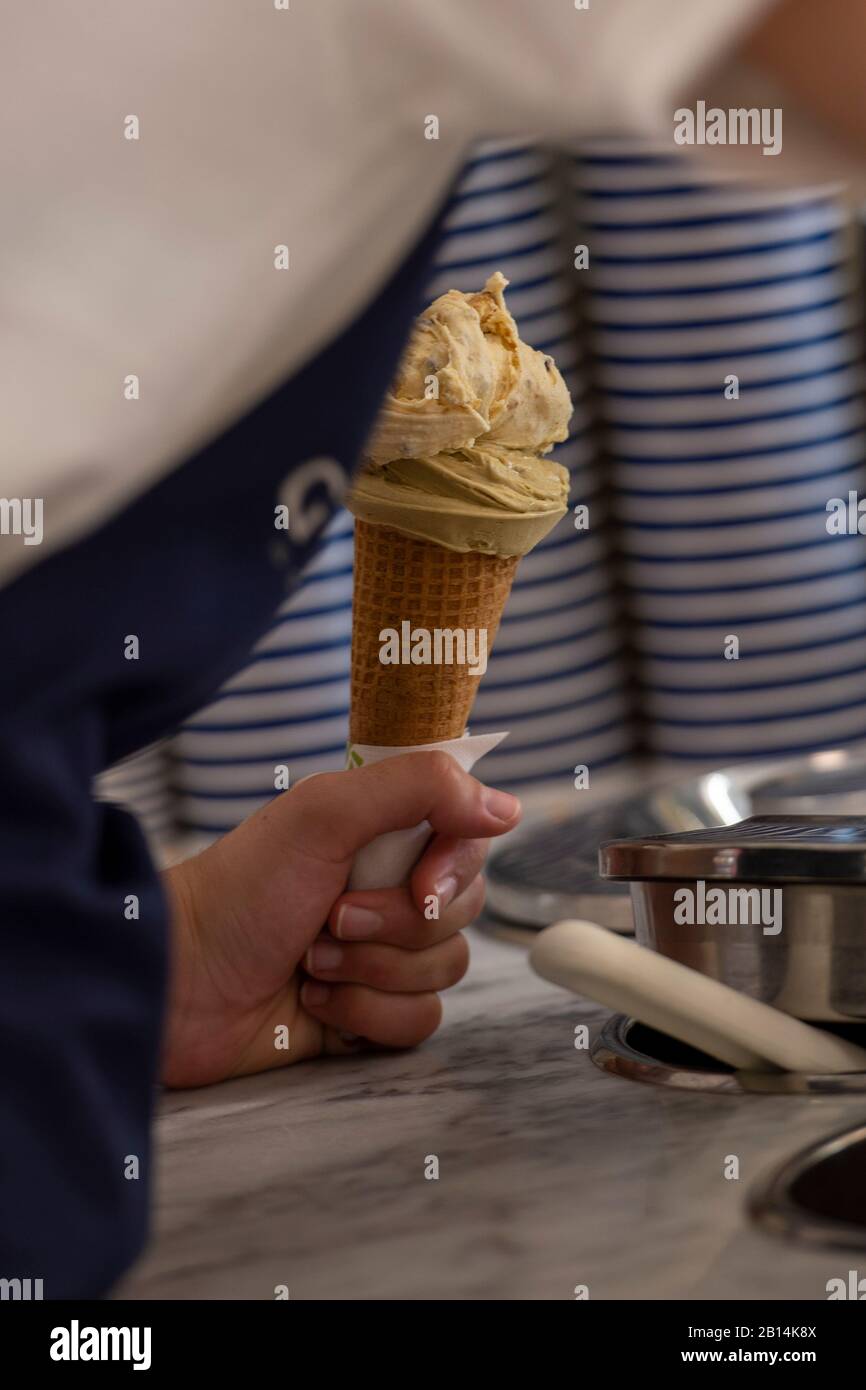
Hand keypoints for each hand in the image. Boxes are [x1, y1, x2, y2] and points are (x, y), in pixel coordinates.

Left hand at [161, 752, 520, 1086]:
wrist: (178, 987)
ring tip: (309, 961)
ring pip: (447, 968)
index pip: (468, 836)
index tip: (418, 880)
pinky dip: (365, 1017)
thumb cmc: (239, 892)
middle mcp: (387, 887)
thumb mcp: (325, 815)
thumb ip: (420, 788)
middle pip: (465, 907)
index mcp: (380, 832)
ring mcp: (380, 953)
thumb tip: (506, 806)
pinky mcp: (370, 1015)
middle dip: (397, 923)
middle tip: (330, 917)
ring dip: (372, 970)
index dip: (455, 864)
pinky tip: (312, 1004)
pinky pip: (420, 1020)